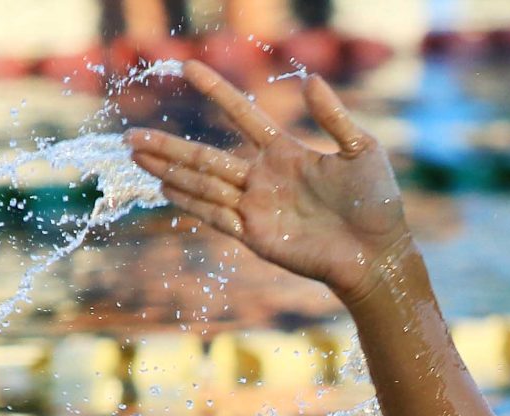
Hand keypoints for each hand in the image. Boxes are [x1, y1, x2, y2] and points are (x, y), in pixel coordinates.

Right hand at [127, 62, 411, 305]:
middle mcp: (264, 178)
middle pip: (206, 157)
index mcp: (286, 153)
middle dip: (168, 146)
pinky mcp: (257, 236)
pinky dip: (191, 203)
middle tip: (131, 136)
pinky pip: (217, 216)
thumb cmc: (376, 202)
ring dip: (169, 171)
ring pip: (203, 184)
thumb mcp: (360, 150)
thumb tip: (310, 79)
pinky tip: (165, 190)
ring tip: (136, 156)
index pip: (242, 116)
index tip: (188, 67)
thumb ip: (333, 118)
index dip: (216, 92)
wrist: (377, 253)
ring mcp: (257, 208)